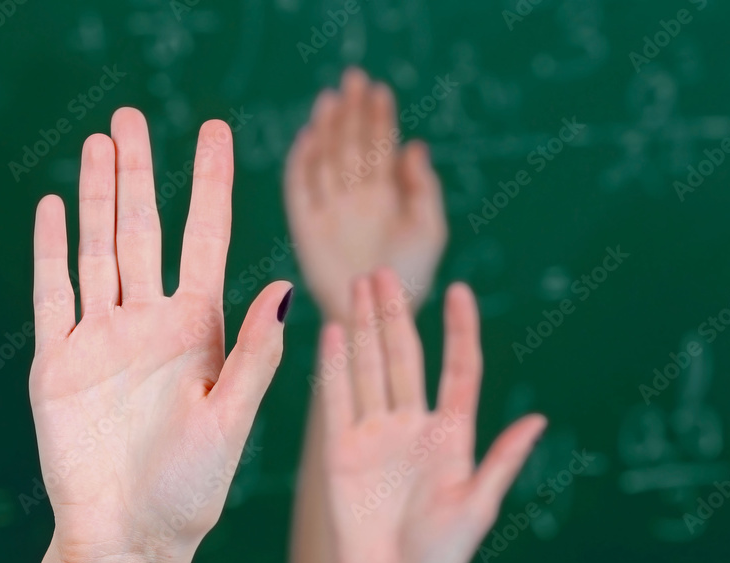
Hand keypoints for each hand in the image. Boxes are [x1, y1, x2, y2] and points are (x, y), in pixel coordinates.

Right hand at [29, 108, 291, 562]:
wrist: (131, 537)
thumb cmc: (194, 486)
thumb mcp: (234, 417)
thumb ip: (255, 353)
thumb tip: (283, 286)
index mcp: (203, 329)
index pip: (207, 238)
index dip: (211, 185)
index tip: (216, 131)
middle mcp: (154, 323)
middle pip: (146, 230)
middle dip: (142, 173)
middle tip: (135, 116)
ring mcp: (104, 338)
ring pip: (99, 248)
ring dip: (98, 195)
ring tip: (100, 142)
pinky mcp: (59, 361)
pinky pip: (54, 293)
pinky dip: (53, 250)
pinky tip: (57, 207)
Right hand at [284, 67, 446, 322]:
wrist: (383, 318)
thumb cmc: (413, 279)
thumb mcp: (429, 230)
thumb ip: (424, 190)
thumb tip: (415, 146)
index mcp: (385, 194)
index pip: (379, 147)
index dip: (379, 118)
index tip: (381, 89)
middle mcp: (354, 197)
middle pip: (350, 145)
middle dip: (352, 112)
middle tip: (354, 77)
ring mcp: (329, 209)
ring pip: (325, 160)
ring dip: (327, 129)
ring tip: (332, 99)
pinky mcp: (306, 227)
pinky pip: (300, 190)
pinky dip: (301, 164)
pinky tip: (309, 138)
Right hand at [317, 268, 545, 562]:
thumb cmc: (440, 558)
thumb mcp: (478, 509)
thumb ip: (501, 461)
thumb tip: (539, 419)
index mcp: (452, 436)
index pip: (458, 370)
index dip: (459, 331)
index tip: (460, 292)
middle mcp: (413, 426)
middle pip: (405, 358)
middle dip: (395, 316)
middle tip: (384, 274)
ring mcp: (375, 435)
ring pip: (369, 369)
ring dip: (363, 328)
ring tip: (359, 286)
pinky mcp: (341, 452)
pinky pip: (336, 401)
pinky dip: (332, 367)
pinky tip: (330, 332)